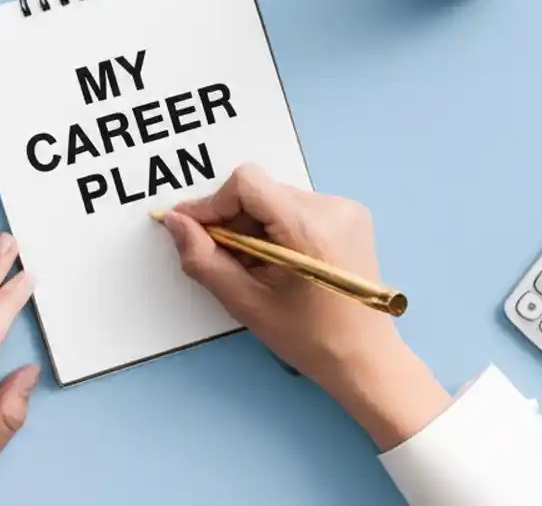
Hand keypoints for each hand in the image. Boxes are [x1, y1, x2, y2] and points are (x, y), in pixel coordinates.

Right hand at [162, 165, 449, 450]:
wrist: (365, 358)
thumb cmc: (311, 339)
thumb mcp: (247, 303)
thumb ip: (204, 259)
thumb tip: (176, 223)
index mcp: (310, 227)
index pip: (246, 183)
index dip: (212, 204)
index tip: (191, 228)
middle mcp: (332, 207)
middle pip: (259, 192)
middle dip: (232, 222)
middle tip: (225, 261)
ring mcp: (346, 209)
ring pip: (275, 199)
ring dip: (253, 227)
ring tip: (254, 268)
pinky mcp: (350, 216)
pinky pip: (296, 207)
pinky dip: (276, 229)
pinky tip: (277, 263)